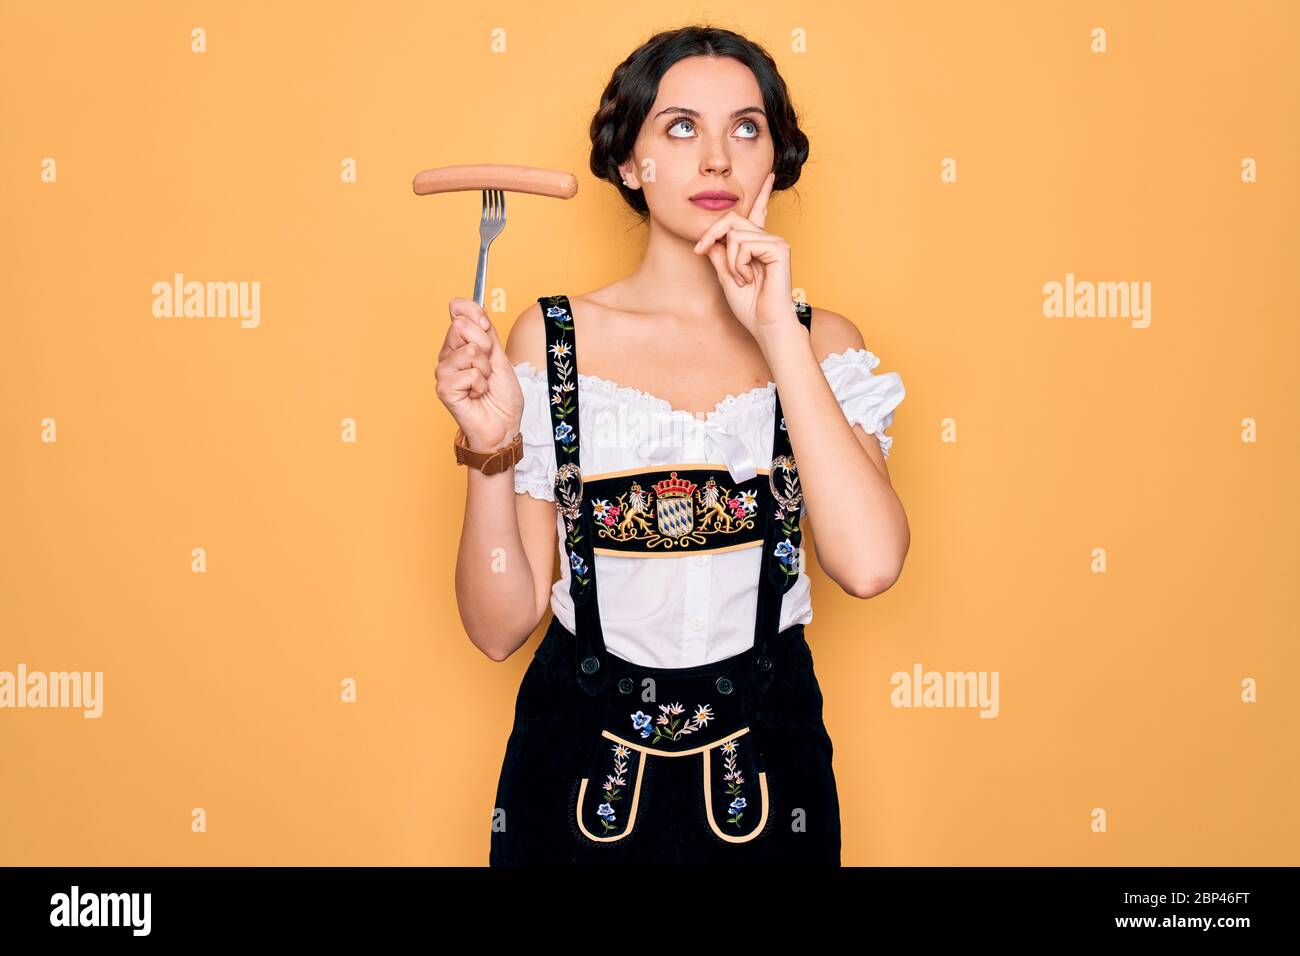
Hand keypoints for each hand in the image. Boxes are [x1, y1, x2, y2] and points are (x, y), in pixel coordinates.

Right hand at [435, 297, 522, 450]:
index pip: (458, 310)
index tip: (487, 326)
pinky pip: (468, 373)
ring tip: (484, 385)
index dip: (475, 313)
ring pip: (468, 351)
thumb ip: (485, 332)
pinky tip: (476, 396)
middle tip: (489, 368)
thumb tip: (472, 305)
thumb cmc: (501, 396)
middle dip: (485, 346)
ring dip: (485, 370)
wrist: (504, 426)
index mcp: (459, 344)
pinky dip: (480, 385)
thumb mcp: (499, 356)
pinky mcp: (443, 388)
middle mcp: (448, 355)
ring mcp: (443, 372)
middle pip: (461, 327)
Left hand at [692, 171, 798, 337]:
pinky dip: (739, 264)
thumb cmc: (749, 305)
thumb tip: (711, 238)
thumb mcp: (725, 276)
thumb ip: (719, 254)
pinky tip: (748, 278)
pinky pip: (745, 244)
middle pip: (732, 219)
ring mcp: (775, 242)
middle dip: (710, 235)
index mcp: (757, 244)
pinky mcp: (779, 249)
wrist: (764, 324)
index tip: (770, 175)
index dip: (763, 193)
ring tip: (740, 279)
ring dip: (729, 261)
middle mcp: (768, 239)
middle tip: (700, 251)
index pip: (759, 212)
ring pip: (735, 234)